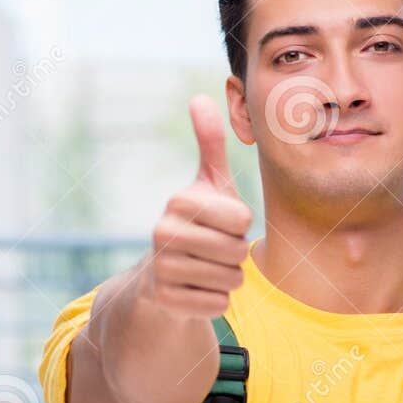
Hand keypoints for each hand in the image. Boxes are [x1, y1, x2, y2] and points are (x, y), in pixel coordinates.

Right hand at [138, 97, 253, 318]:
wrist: (164, 273)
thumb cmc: (199, 222)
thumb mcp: (208, 184)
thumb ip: (210, 143)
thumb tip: (199, 97)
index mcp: (179, 201)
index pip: (241, 219)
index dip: (240, 224)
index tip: (221, 222)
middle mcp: (163, 233)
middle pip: (237, 251)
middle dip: (236, 254)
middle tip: (215, 248)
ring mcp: (162, 269)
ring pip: (230, 280)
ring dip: (227, 277)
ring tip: (206, 267)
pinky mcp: (166, 301)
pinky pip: (218, 305)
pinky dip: (215, 301)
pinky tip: (196, 290)